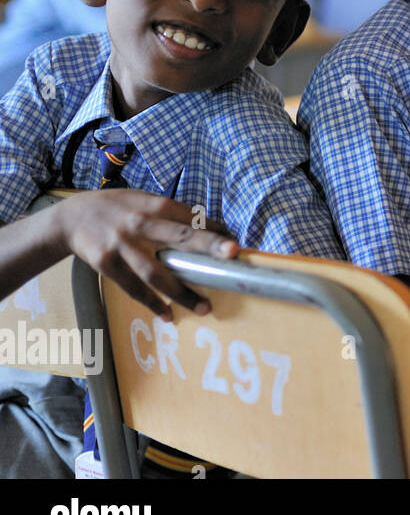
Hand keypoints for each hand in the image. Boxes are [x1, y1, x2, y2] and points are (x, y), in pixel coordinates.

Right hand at [56, 190, 237, 320]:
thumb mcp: (143, 200)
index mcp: (153, 205)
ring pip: (156, 272)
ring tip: (204, 307)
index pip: (190, 217)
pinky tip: (168, 314)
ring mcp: (122, 245)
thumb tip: (211, 228)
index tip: (235, 244)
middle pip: (179, 236)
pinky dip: (152, 302)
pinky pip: (133, 287)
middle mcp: (139, 224)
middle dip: (207, 245)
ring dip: (182, 291)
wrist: (70, 218)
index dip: (214, 229)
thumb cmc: (117, 209)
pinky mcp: (106, 264)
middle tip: (233, 255)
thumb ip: (171, 213)